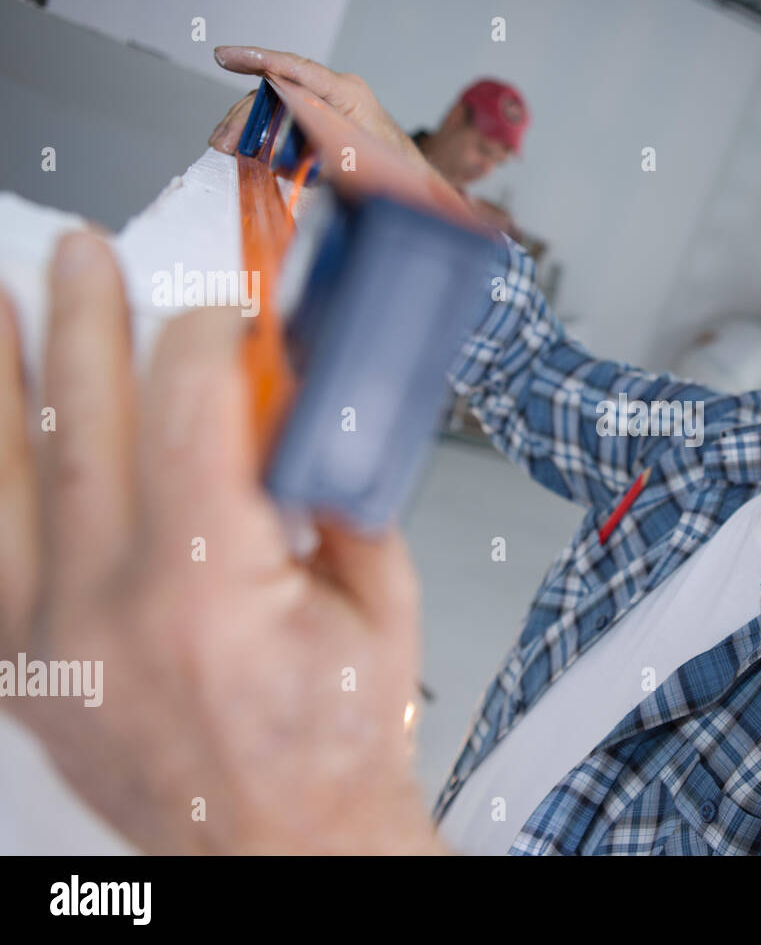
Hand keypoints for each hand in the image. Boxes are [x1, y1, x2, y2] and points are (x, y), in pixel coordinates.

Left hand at [0, 232, 446, 854]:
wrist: (290, 848)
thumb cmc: (337, 746)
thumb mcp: (378, 599)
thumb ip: (337, 490)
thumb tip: (300, 403)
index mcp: (213, 591)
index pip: (188, 410)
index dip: (206, 336)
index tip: (227, 317)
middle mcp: (112, 615)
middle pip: (82, 425)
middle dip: (87, 321)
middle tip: (86, 258)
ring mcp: (52, 647)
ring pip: (1, 482)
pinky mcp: (24, 675)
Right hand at [208, 45, 425, 167]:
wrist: (413, 181)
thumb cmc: (394, 170)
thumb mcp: (357, 163)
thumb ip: (322, 151)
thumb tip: (285, 157)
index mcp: (346, 93)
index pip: (296, 68)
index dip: (259, 59)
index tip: (228, 56)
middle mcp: (335, 92)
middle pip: (277, 90)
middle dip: (244, 114)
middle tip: (222, 140)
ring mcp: (328, 103)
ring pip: (277, 105)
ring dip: (250, 127)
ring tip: (227, 149)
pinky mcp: (323, 118)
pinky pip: (286, 119)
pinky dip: (265, 135)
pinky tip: (248, 152)